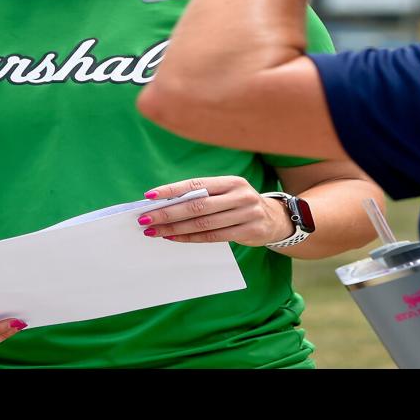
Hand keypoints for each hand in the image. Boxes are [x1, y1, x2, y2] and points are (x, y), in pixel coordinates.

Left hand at [140, 176, 292, 246]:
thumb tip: (163, 203)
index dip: (172, 190)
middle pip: (198, 205)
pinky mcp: (250, 231)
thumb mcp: (227, 194)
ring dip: (175, 229)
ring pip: (203, 223)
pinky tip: (174, 238)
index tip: (149, 196)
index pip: (197, 184)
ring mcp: (247, 214)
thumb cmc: (239, 204)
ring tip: (154, 231)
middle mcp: (241, 195)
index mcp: (232, 182)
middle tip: (146, 219)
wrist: (274, 219)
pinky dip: (190, 238)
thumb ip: (202, 196)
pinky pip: (213, 236)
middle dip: (168, 213)